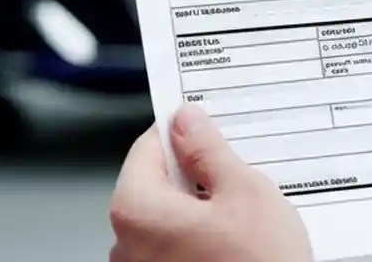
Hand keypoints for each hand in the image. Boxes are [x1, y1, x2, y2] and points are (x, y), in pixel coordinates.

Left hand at [109, 105, 311, 261]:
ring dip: (201, 211)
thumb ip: (208, 150)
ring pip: (169, 220)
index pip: (147, 147)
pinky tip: (236, 245)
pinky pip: (175, 249)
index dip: (181, 132)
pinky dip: (200, 240)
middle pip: (157, 185)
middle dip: (195, 176)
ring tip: (243, 220)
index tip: (205, 127)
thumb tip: (187, 122)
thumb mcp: (244, 192)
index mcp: (136, 210)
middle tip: (236, 177)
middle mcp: (126, 245)